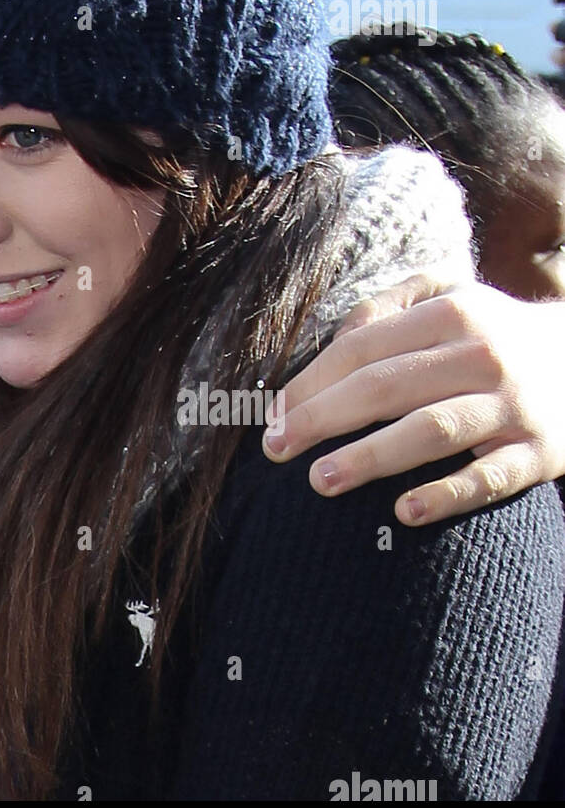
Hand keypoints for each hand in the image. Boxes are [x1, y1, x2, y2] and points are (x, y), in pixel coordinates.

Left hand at [265, 273, 564, 524]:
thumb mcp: (449, 296)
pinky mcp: (543, 453)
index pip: (361, 348)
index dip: (310, 381)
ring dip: (372, 456)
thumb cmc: (492, 333)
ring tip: (320, 480)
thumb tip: (334, 339)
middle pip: (385, 387)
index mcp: (450, 314)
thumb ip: (388, 305)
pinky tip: (405, 511)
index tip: (271, 415)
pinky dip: (448, 494)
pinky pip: (491, 478)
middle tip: (275, 449)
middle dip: (321, 419)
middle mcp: (482, 355)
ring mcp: (514, 406)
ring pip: (432, 430)